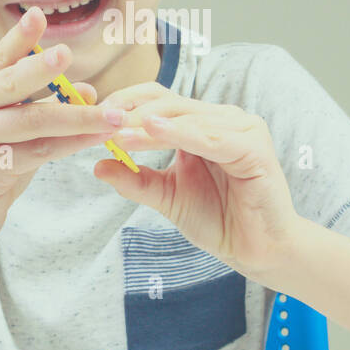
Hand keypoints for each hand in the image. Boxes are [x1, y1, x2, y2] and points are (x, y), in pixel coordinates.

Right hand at [0, 7, 125, 247]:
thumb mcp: (15, 128)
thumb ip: (45, 107)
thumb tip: (88, 89)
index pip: (0, 58)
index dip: (19, 37)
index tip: (38, 15)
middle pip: (11, 84)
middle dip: (41, 68)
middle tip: (68, 53)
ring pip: (31, 122)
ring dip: (76, 118)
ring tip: (112, 115)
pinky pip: (35, 153)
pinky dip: (69, 146)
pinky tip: (94, 140)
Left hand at [93, 83, 299, 278]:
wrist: (255, 250)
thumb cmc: (219, 220)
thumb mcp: (168, 197)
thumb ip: (137, 180)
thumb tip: (97, 166)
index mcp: (203, 125)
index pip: (161, 100)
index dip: (128, 103)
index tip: (95, 116)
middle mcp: (224, 120)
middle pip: (172, 104)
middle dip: (133, 114)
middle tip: (102, 123)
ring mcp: (242, 130)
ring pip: (188, 117)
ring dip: (150, 125)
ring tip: (118, 133)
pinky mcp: (254, 148)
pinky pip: (211, 137)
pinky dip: (182, 133)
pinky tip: (154, 131)